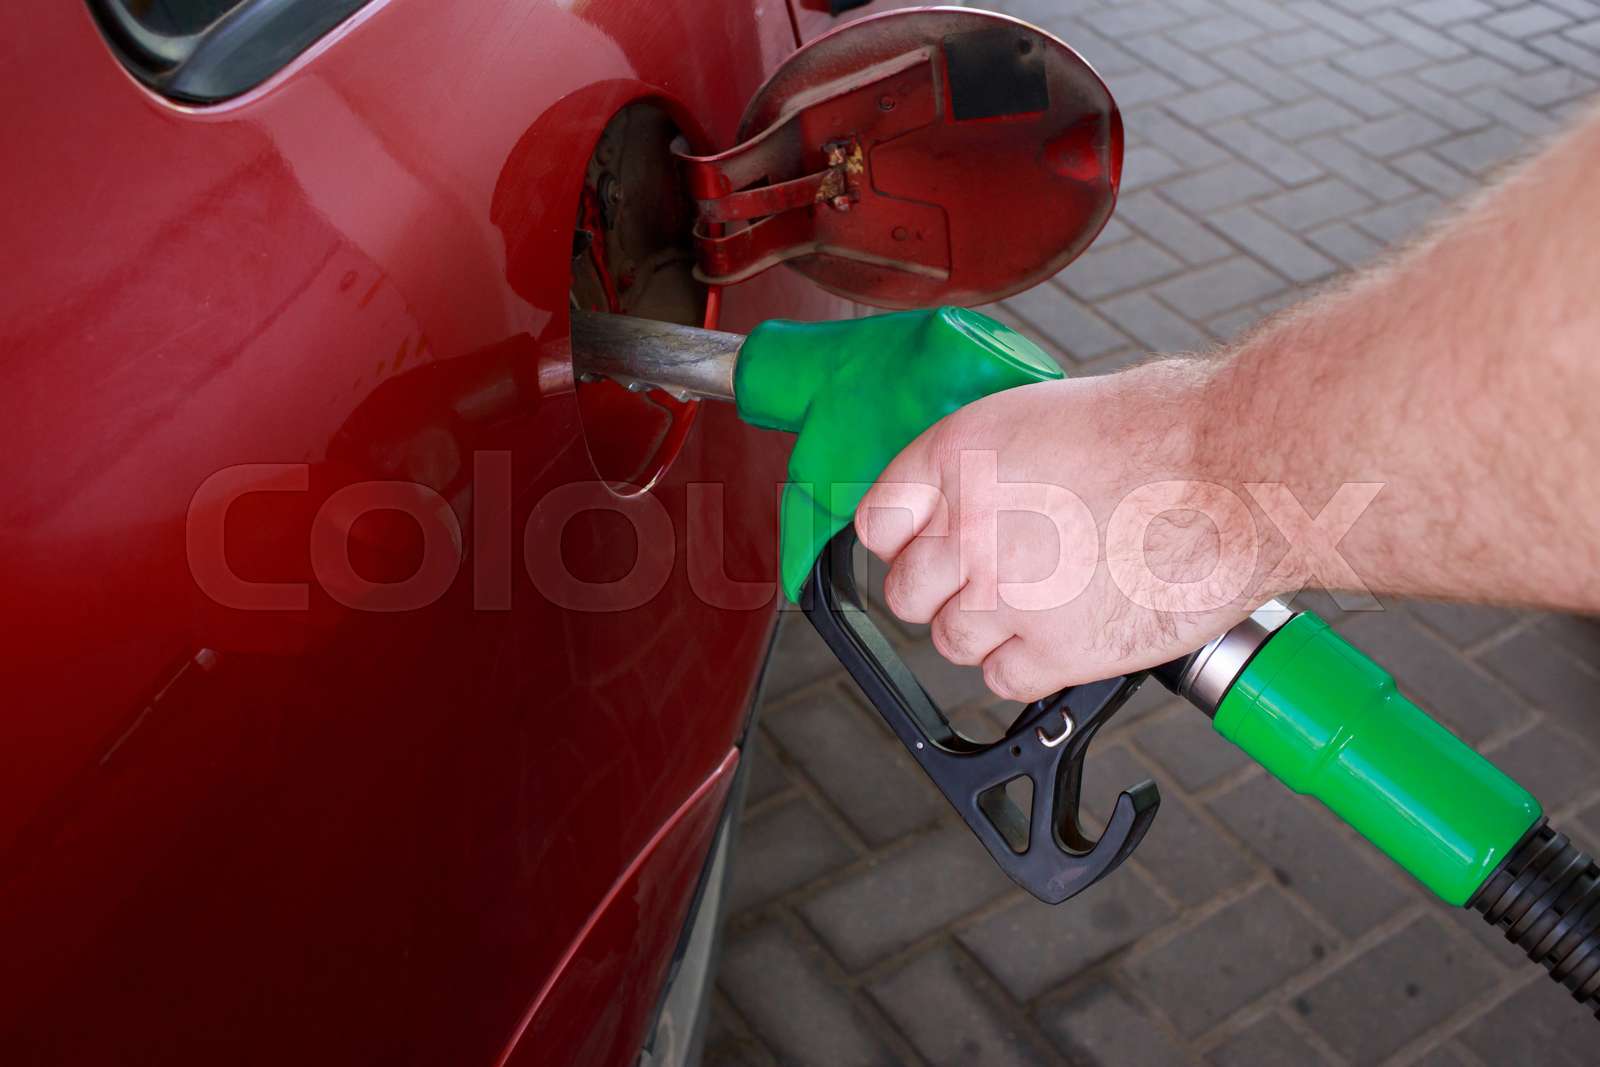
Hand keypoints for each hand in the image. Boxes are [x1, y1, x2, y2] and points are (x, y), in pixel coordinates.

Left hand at [855, 360, 1292, 700]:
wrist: (1244, 468)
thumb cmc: (1173, 427)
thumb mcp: (1054, 415)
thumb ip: (1001, 465)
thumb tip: (991, 492)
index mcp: (960, 457)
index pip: (877, 522)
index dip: (903, 540)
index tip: (923, 547)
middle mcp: (968, 528)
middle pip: (906, 592)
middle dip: (940, 591)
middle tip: (988, 580)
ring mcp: (1007, 594)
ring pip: (951, 641)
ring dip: (986, 630)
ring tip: (1041, 604)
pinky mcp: (1057, 649)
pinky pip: (1004, 680)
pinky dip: (1029, 668)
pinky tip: (1066, 635)